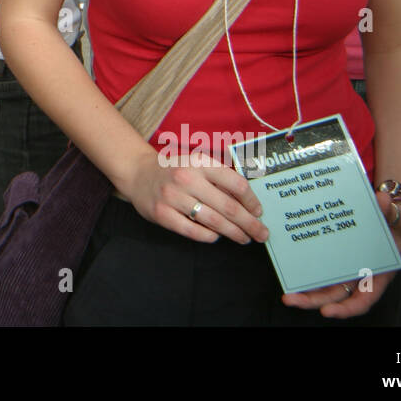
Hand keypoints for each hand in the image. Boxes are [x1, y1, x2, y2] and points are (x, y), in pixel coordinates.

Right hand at [119, 150, 268, 245]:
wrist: (138, 173)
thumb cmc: (175, 171)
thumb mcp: (197, 165)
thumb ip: (219, 180)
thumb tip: (248, 204)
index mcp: (200, 163)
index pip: (236, 184)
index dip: (252, 201)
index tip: (259, 212)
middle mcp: (187, 178)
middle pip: (228, 206)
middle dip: (249, 224)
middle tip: (261, 233)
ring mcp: (173, 197)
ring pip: (213, 221)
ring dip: (233, 233)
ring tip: (243, 238)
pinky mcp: (162, 214)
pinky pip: (193, 231)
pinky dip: (210, 236)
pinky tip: (217, 236)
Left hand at [282, 190, 400, 318]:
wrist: (397, 213)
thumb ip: (393, 214)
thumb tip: (382, 201)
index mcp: (379, 274)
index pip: (363, 300)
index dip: (345, 309)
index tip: (326, 312)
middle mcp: (360, 274)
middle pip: (335, 295)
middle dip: (312, 301)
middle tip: (290, 299)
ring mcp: (346, 265)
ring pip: (324, 284)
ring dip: (305, 289)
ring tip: (285, 291)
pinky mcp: (335, 253)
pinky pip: (319, 263)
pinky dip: (305, 266)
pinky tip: (289, 263)